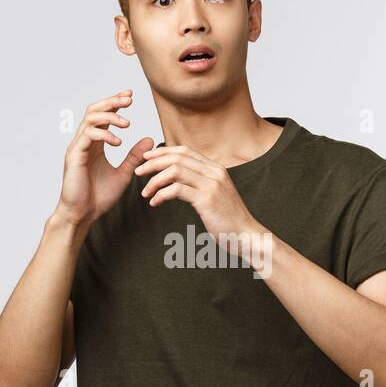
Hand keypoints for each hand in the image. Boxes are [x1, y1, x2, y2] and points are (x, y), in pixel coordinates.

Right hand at [54, 90, 153, 227]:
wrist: (82, 215)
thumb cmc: (98, 196)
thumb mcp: (123, 173)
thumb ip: (134, 156)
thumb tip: (149, 140)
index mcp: (95, 144)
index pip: (103, 115)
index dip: (115, 103)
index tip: (131, 97)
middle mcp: (84, 142)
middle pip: (94, 110)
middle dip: (111, 102)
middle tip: (129, 99)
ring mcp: (78, 147)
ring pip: (90, 119)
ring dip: (110, 116)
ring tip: (127, 123)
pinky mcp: (74, 156)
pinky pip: (87, 136)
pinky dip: (104, 135)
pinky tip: (118, 142)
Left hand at [134, 143, 267, 260]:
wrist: (247, 235)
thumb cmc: (229, 218)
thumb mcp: (216, 194)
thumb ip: (201, 183)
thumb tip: (179, 178)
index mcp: (215, 168)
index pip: (185, 150)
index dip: (163, 152)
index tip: (147, 158)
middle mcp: (214, 172)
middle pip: (177, 157)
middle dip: (153, 163)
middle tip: (138, 172)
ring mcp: (211, 185)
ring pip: (175, 171)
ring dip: (155, 180)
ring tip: (145, 192)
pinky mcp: (206, 200)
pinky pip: (176, 190)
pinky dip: (161, 195)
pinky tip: (155, 203)